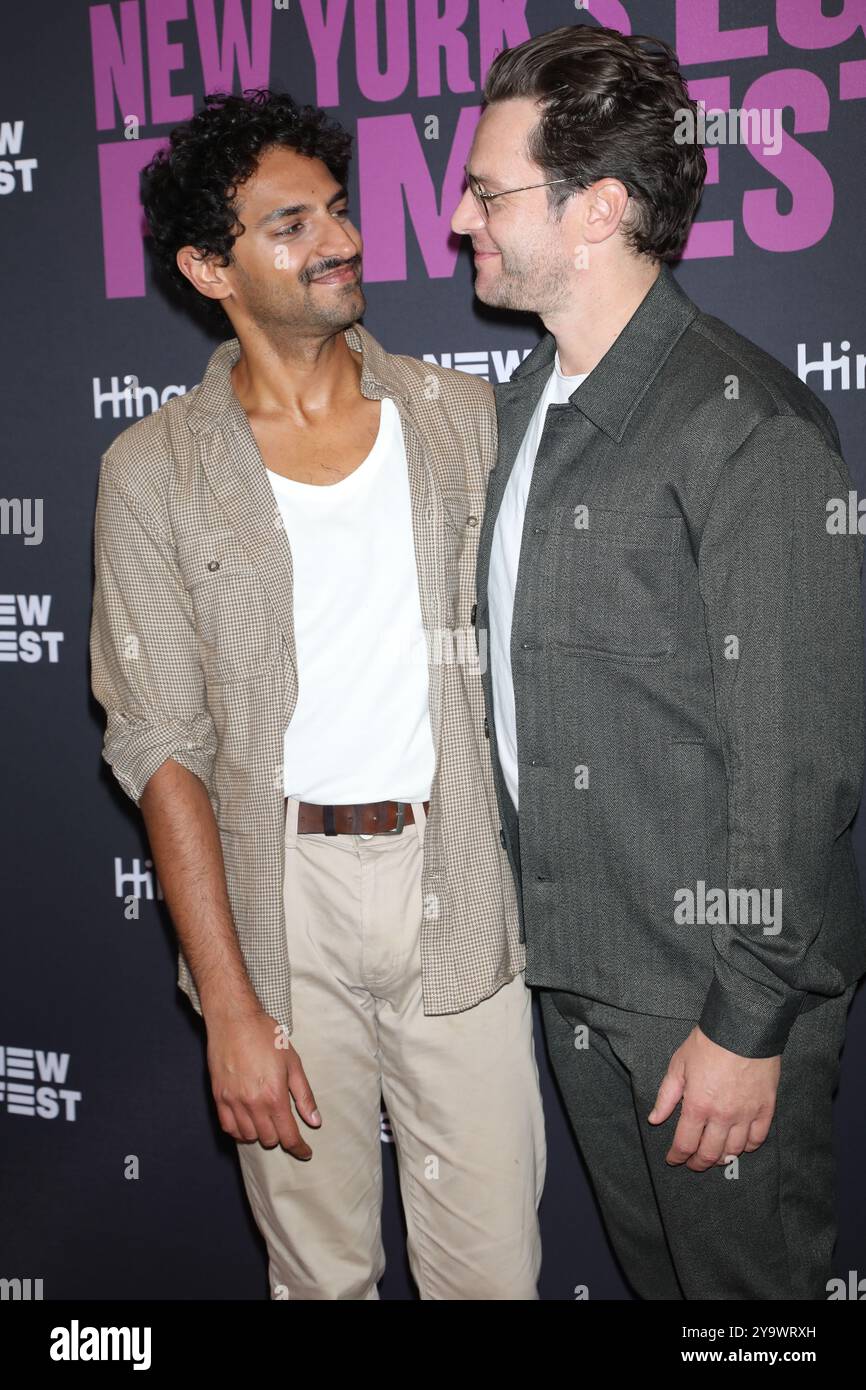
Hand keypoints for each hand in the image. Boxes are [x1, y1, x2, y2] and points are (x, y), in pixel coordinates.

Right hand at [205, 1003, 320, 1157]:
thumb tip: (314, 1121)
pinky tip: (247, 1120)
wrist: (234, 1020)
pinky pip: (228, 1127)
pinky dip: (239, 1130)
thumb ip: (304, 1095)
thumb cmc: (266, 1036)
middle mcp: (252, 1103)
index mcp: (274, 1095)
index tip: (304, 1152)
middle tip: (285, 1124)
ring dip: (260, 1133)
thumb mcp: (293, 1063)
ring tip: (266, 1120)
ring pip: (248, 1137)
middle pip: (268, 1139)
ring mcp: (233, 1102)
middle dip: (280, 1136)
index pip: (288, 1136)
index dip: (298, 1148)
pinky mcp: (218, 1097)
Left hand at [647, 1026, 779, 1171]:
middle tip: (692, 1163)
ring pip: (734, 1151)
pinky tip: (740, 1146)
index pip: (685, 1144)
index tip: (673, 1159)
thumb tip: (654, 1119)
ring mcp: (746, 1115)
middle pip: (709, 1154)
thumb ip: (666, 1096)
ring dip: (722, 1159)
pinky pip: (758, 1139)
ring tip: (714, 1157)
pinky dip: (748, 1147)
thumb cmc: (708, 1043)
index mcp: (697, 1106)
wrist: (743, 1028)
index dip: (677, 1156)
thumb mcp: (678, 1065)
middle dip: (698, 1163)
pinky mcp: (765, 1109)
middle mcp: (722, 1116)